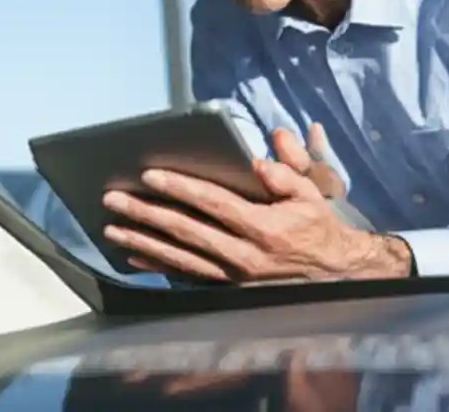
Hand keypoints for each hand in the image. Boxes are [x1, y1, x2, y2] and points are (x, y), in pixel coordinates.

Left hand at [103, 124, 412, 282]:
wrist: (336, 275)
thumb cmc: (318, 227)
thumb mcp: (311, 194)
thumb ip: (285, 174)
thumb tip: (257, 159)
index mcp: (263, 227)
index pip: (212, 203)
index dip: (179, 188)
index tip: (149, 175)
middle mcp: (243, 255)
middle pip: (185, 231)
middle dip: (146, 213)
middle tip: (113, 199)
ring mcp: (233, 276)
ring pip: (179, 257)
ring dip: (142, 242)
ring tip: (112, 229)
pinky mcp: (228, 288)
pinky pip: (187, 276)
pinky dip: (159, 266)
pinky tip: (134, 257)